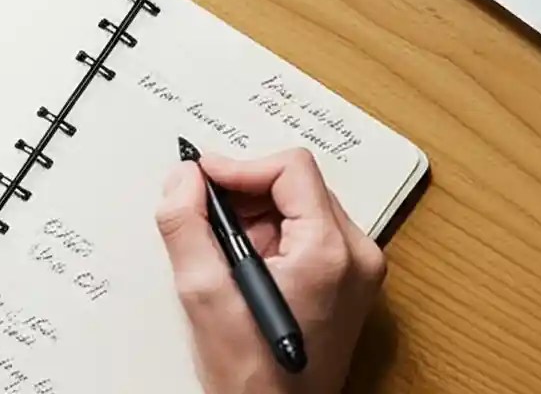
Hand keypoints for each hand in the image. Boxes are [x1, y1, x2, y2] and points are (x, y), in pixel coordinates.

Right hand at [155, 149, 385, 393]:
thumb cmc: (254, 379)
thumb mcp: (205, 296)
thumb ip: (187, 226)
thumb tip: (183, 178)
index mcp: (330, 252)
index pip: (290, 169)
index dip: (239, 167)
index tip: (202, 178)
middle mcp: (356, 255)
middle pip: (298, 185)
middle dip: (246, 196)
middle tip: (206, 220)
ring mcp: (357, 269)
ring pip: (301, 207)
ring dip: (256, 218)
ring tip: (225, 257)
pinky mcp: (348, 282)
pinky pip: (308, 234)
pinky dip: (272, 238)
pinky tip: (246, 270)